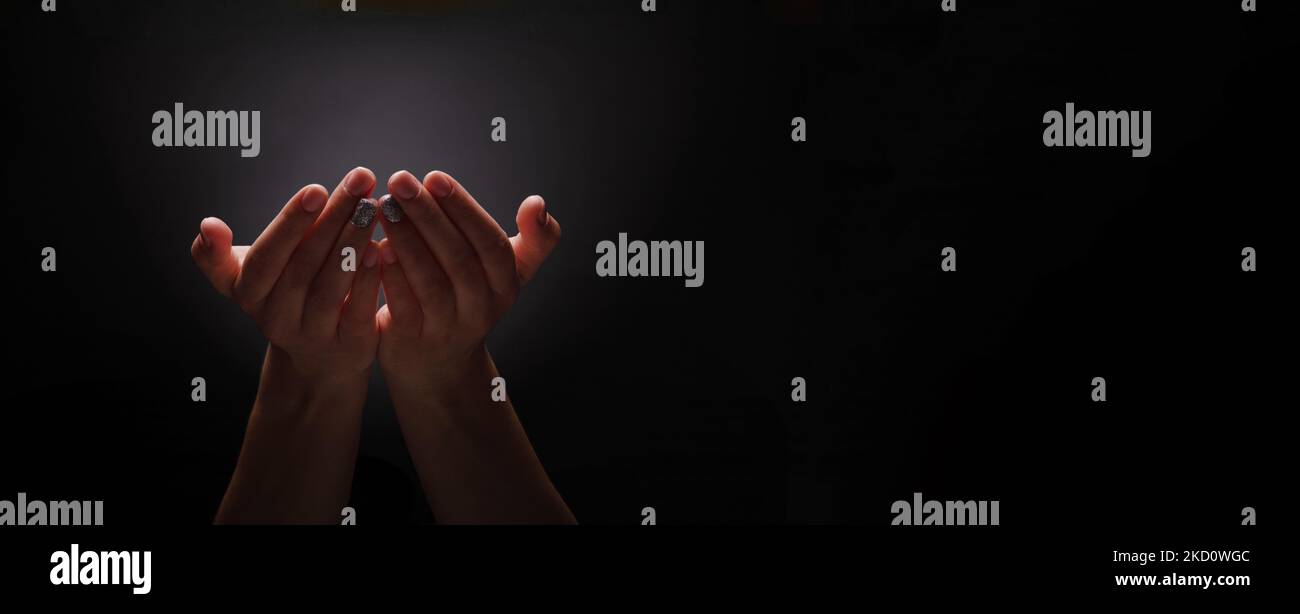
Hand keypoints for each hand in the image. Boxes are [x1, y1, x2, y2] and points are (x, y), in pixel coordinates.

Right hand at [191, 167, 383, 378]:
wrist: (318, 360)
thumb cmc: (284, 297)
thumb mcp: (246, 277)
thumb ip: (218, 254)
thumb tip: (207, 225)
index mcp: (249, 292)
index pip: (268, 253)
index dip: (290, 222)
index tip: (316, 188)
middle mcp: (277, 317)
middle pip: (304, 263)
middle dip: (333, 217)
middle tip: (360, 181)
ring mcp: (313, 334)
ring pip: (331, 287)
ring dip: (353, 244)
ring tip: (372, 209)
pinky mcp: (349, 345)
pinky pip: (359, 311)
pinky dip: (371, 280)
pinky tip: (383, 249)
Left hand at [374, 170, 560, 390]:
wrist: (438, 365)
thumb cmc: (469, 299)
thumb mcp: (508, 273)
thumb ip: (533, 239)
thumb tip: (538, 202)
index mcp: (505, 284)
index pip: (490, 242)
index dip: (464, 209)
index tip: (435, 177)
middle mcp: (482, 308)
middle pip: (458, 258)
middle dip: (428, 215)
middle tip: (400, 180)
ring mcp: (447, 327)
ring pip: (429, 280)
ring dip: (405, 238)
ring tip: (383, 206)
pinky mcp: (413, 339)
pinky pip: (402, 303)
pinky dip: (389, 273)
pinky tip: (374, 245)